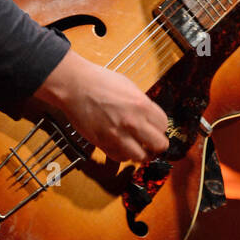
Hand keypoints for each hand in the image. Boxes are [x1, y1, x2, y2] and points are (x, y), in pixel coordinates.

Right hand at [28, 49, 169, 164]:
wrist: (75, 86)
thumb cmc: (99, 81)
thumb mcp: (129, 86)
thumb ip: (141, 103)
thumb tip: (149, 116)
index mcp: (141, 105)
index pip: (164, 125)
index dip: (160, 128)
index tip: (156, 128)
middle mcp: (132, 122)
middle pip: (159, 145)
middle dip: (157, 145)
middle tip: (152, 143)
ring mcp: (117, 135)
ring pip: (141, 157)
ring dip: (141, 154)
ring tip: (138, 148)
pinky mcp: (103, 143)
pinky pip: (120, 158)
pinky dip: (123, 155)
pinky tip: (121, 147)